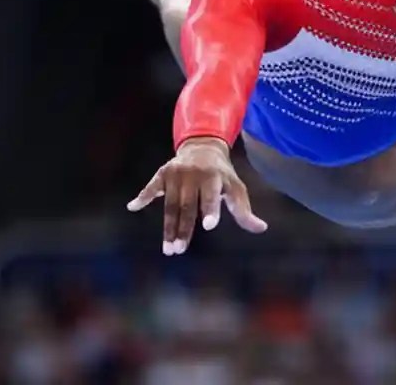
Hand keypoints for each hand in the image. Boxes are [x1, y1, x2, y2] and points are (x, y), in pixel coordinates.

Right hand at [126, 137, 267, 254]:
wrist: (203, 146)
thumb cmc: (222, 175)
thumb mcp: (236, 188)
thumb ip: (244, 210)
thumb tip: (261, 229)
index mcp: (214, 177)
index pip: (212, 196)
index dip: (211, 210)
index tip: (209, 226)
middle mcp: (193, 174)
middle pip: (187, 206)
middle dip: (183, 229)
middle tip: (178, 250)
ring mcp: (176, 173)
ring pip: (170, 204)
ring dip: (168, 227)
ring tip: (168, 248)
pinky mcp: (162, 173)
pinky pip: (151, 187)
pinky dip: (142, 196)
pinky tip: (133, 206)